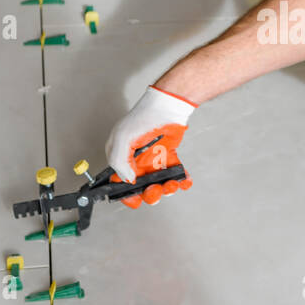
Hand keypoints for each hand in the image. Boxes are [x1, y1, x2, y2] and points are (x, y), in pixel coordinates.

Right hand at [105, 86, 195, 207]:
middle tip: (155, 189)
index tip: (135, 199)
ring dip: (167, 188)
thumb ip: (119, 161)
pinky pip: (176, 174)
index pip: (121, 182)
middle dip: (150, 193)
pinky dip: (182, 180)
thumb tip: (127, 180)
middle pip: (142, 187)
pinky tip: (184, 180)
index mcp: (121, 157)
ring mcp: (154, 159)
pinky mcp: (170, 156)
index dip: (127, 194)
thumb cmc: (144, 117)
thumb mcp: (123, 138)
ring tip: (172, 183)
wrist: (168, 106)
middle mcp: (137, 160)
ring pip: (160, 183)